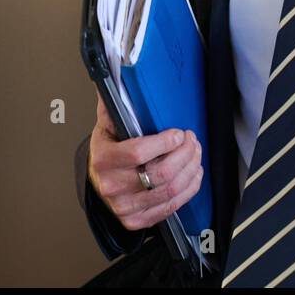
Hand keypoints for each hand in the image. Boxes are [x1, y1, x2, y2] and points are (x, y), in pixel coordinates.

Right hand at [87, 93, 202, 231]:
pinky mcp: (136, 220)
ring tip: (196, 153)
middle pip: (161, 174)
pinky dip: (189, 188)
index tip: (178, 133)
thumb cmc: (108, 149)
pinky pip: (171, 207)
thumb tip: (117, 74)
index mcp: (103, 159)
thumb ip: (114, 102)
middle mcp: (112, 186)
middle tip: (192, 140)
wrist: (99, 180)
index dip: (165, 143)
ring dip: (191, 169)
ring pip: (170, 190)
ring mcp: (124, 207)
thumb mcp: (107, 124)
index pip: (138, 153)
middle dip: (185, 154)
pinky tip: (193, 173)